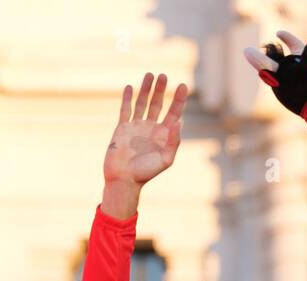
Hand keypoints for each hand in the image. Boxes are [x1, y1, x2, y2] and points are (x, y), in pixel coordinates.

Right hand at [104, 73, 188, 187]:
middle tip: (164, 76)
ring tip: (150, 74)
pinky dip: (127, 98)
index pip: (174, 113)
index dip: (179, 100)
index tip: (183, 86)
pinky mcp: (122, 128)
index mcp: (164, 135)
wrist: (123, 179)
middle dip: (161, 90)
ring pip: (142, 103)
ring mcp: (136, 127)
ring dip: (146, 89)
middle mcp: (151, 129)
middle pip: (158, 104)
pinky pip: (125, 110)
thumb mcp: (165, 159)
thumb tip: (179, 122)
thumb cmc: (146, 173)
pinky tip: (130, 87)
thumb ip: (173, 141)